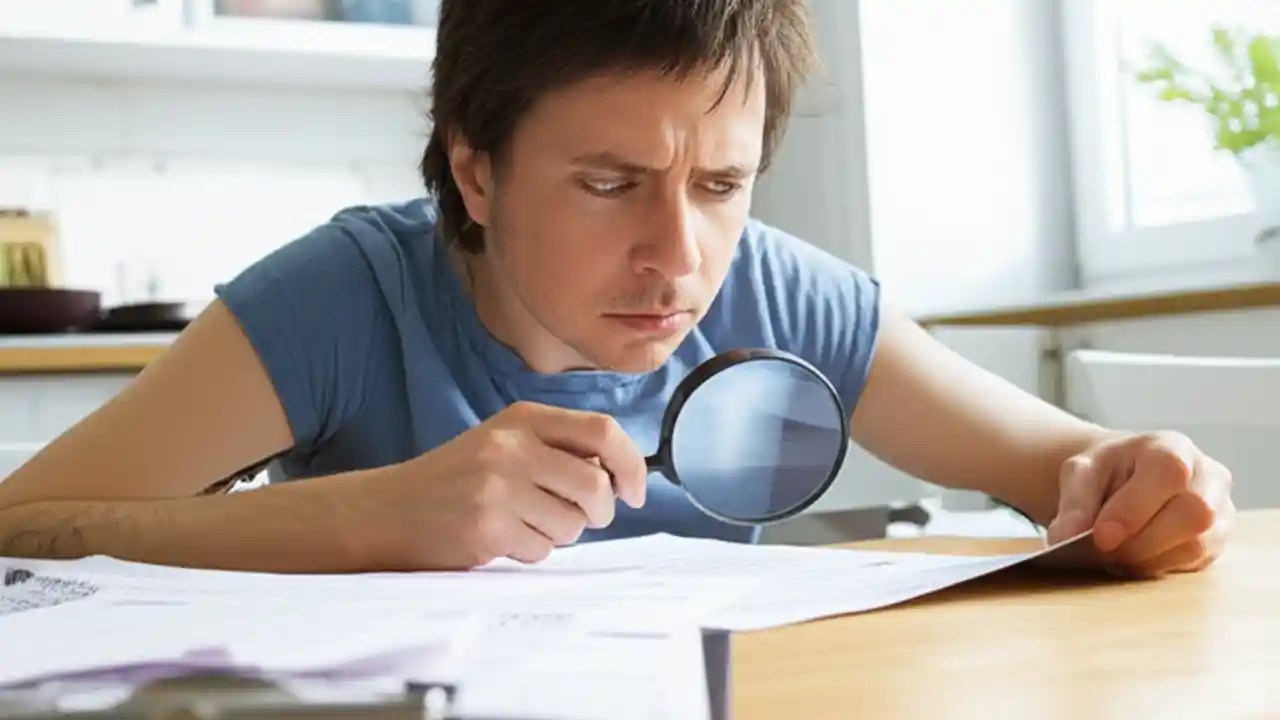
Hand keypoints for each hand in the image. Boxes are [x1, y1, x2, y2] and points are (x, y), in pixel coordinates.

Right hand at [346, 401, 646, 569]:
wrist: (386, 511)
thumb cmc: (453, 481)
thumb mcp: (503, 443)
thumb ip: (556, 448)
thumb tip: (619, 472)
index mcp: (522, 418)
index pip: (602, 431)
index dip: (630, 464)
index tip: (635, 491)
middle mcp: (511, 446)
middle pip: (595, 484)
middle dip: (599, 511)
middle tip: (580, 518)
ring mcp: (498, 487)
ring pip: (573, 523)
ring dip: (557, 534)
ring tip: (521, 524)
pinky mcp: (487, 528)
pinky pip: (542, 549)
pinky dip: (529, 551)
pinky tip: (499, 538)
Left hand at [1045, 431, 1234, 577]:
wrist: (1124, 477)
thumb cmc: (1106, 472)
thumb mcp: (1081, 474)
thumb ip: (1073, 503)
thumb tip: (1066, 538)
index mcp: (1173, 447)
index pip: (1168, 474)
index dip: (1135, 509)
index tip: (1100, 537)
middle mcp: (1208, 476)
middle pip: (1193, 514)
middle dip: (1141, 542)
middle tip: (1103, 552)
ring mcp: (1220, 510)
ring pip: (1196, 545)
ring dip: (1148, 559)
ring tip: (1113, 556)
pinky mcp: (1218, 540)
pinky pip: (1195, 563)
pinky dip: (1158, 566)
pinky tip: (1133, 559)